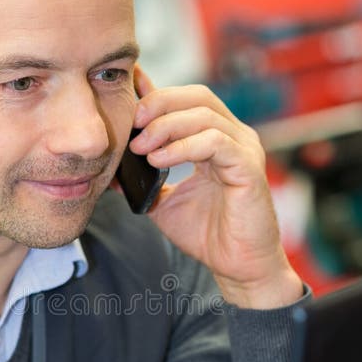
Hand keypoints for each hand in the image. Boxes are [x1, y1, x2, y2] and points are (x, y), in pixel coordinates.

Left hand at [131, 67, 302, 307]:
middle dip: (159, 104)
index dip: (156, 95)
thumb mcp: (164, 199)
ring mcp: (244, 150)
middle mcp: (234, 137)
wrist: (236, 265)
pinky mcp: (249, 168)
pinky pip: (215, 142)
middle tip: (132, 124)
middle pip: (197, 97)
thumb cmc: (207, 234)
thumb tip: (113, 162)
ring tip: (141, 148)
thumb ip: (144, 177)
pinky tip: (160, 159)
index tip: (126, 104)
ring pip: (205, 115)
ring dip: (166, 126)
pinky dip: (183, 147)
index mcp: (217, 138)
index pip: (187, 100)